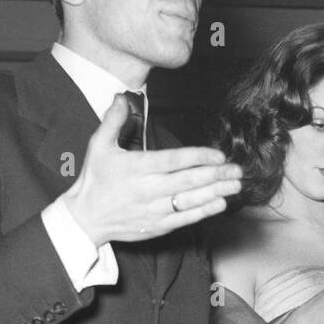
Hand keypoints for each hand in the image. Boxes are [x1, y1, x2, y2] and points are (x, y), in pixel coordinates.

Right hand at [62, 95, 242, 243]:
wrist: (85, 218)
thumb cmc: (95, 180)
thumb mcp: (98, 146)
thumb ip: (112, 120)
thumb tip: (121, 97)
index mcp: (137, 168)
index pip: (174, 161)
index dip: (198, 158)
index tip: (218, 155)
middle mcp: (148, 189)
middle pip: (188, 181)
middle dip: (216, 175)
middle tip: (237, 170)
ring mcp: (154, 210)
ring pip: (191, 201)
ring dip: (216, 192)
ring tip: (235, 185)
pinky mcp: (158, 226)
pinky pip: (185, 219)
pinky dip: (204, 211)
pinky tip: (220, 203)